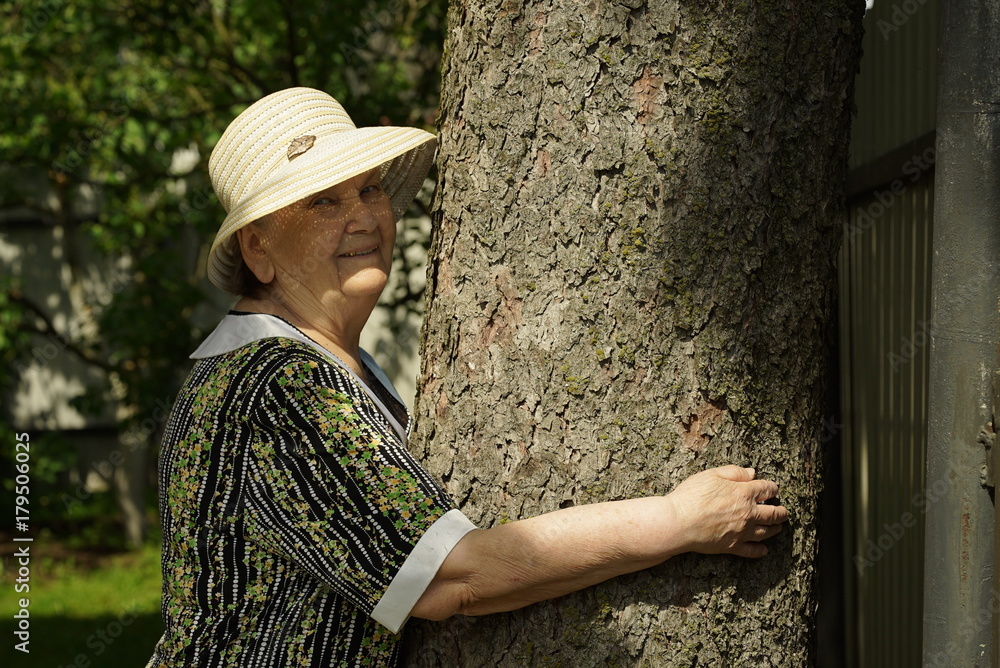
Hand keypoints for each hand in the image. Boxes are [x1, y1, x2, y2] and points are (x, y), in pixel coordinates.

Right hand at [665, 465, 787, 557]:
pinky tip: (764, 550)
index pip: (767, 489)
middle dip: (781, 512)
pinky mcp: (732, 546)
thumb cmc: (692, 495)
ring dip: (775, 529)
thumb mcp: (712, 475)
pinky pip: (752, 550)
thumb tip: (752, 473)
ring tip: (778, 527)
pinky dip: (760, 550)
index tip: (774, 489)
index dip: (772, 488)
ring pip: (766, 532)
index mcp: (744, 493)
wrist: (679, 522)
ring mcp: (742, 532)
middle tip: (784, 512)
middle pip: (773, 513)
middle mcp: (748, 513)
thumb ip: (734, 472)